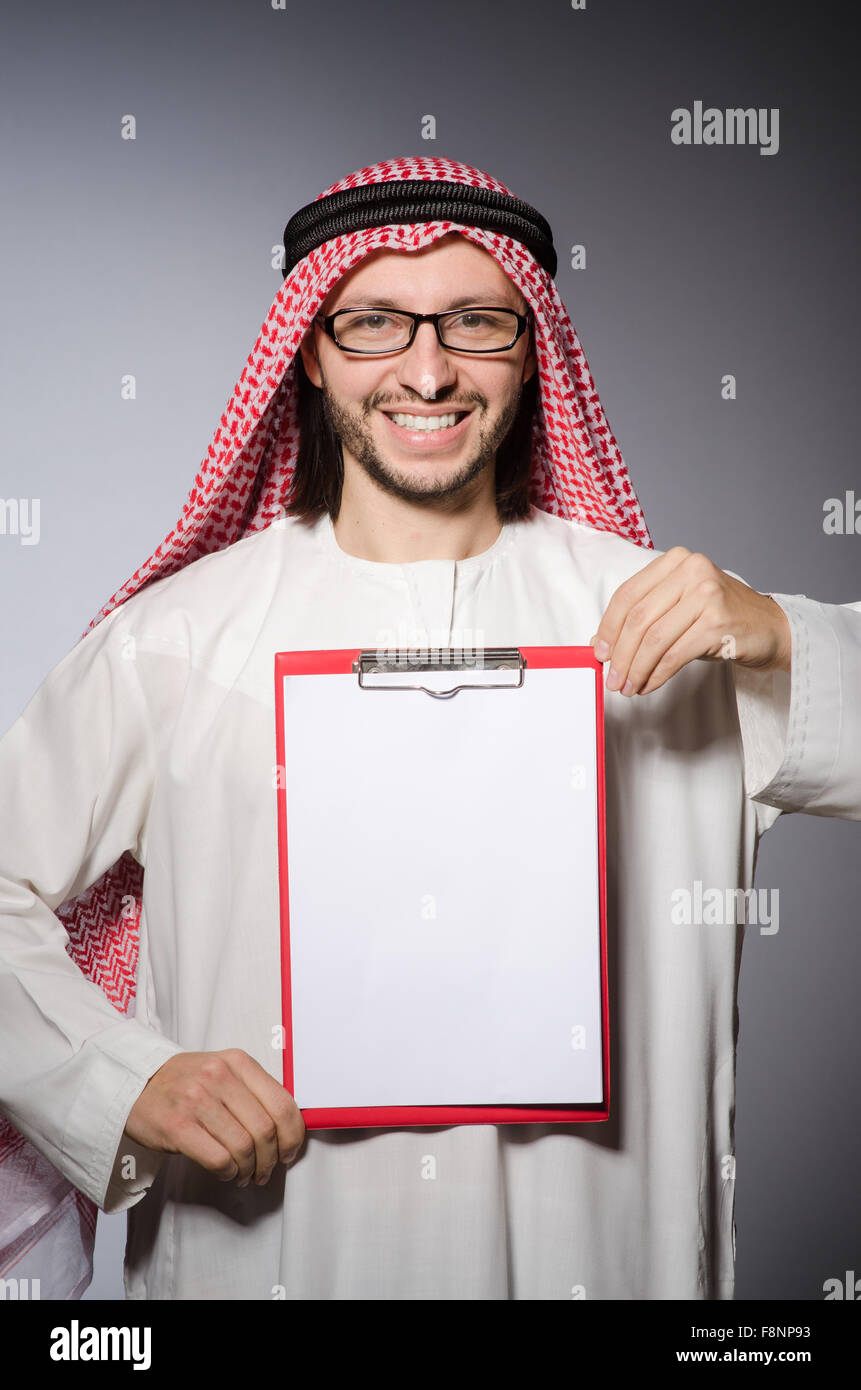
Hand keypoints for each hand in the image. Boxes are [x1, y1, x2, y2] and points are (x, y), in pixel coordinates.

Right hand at [125, 1049, 305, 1187]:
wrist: (134, 1083)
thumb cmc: (184, 1083)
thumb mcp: (222, 1071)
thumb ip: (253, 1091)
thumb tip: (287, 1128)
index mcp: (237, 1061)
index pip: (282, 1102)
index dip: (292, 1135)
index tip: (290, 1151)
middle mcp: (219, 1076)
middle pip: (265, 1129)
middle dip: (271, 1159)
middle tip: (266, 1170)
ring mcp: (196, 1099)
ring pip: (244, 1147)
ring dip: (249, 1169)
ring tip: (244, 1174)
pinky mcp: (177, 1126)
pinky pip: (218, 1159)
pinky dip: (229, 1172)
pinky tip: (226, 1172)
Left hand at [589, 547, 791, 696]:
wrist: (771, 629)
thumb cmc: (721, 617)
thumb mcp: (679, 607)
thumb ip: (644, 617)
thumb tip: (600, 642)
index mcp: (677, 560)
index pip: (628, 594)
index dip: (608, 627)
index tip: (599, 652)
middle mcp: (692, 571)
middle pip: (638, 618)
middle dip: (620, 654)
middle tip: (612, 678)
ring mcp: (706, 595)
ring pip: (654, 639)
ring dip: (636, 669)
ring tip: (628, 687)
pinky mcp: (716, 623)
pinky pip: (674, 655)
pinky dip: (656, 675)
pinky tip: (649, 685)